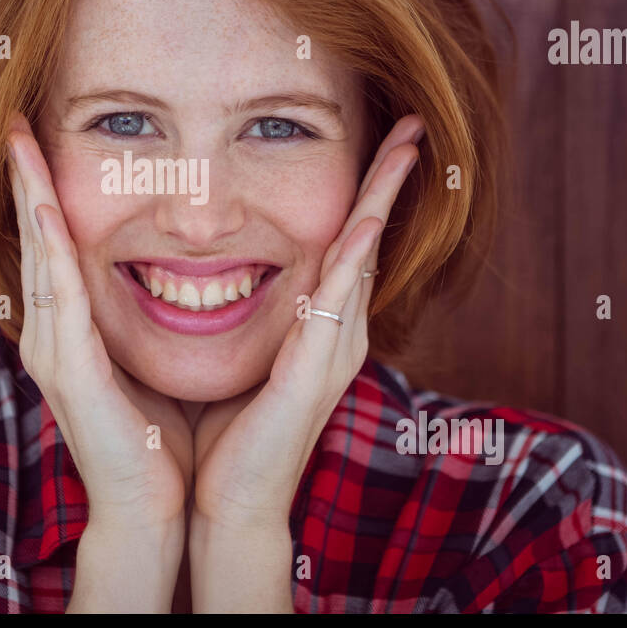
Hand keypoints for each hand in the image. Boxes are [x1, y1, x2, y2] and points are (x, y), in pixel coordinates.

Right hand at [6, 113, 192, 610]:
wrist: (152, 510)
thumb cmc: (158, 440)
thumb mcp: (146, 362)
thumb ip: (138, 322)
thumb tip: (164, 279)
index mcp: (69, 333)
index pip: (52, 247)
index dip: (41, 193)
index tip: (37, 141)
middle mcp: (50, 336)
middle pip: (33, 241)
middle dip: (24, 181)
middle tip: (14, 124)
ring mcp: (52, 354)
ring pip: (38, 258)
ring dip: (29, 198)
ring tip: (20, 146)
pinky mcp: (69, 374)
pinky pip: (59, 298)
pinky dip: (51, 250)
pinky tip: (47, 210)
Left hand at [187, 114, 423, 608]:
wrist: (226, 503)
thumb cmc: (228, 431)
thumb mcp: (244, 352)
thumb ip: (250, 313)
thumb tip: (215, 264)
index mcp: (318, 326)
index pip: (346, 242)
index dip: (366, 191)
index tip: (380, 138)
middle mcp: (336, 333)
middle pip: (369, 240)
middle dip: (389, 182)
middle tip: (411, 124)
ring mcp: (331, 353)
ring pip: (362, 262)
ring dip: (382, 204)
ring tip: (403, 150)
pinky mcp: (311, 376)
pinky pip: (335, 307)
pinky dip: (352, 262)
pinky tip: (364, 226)